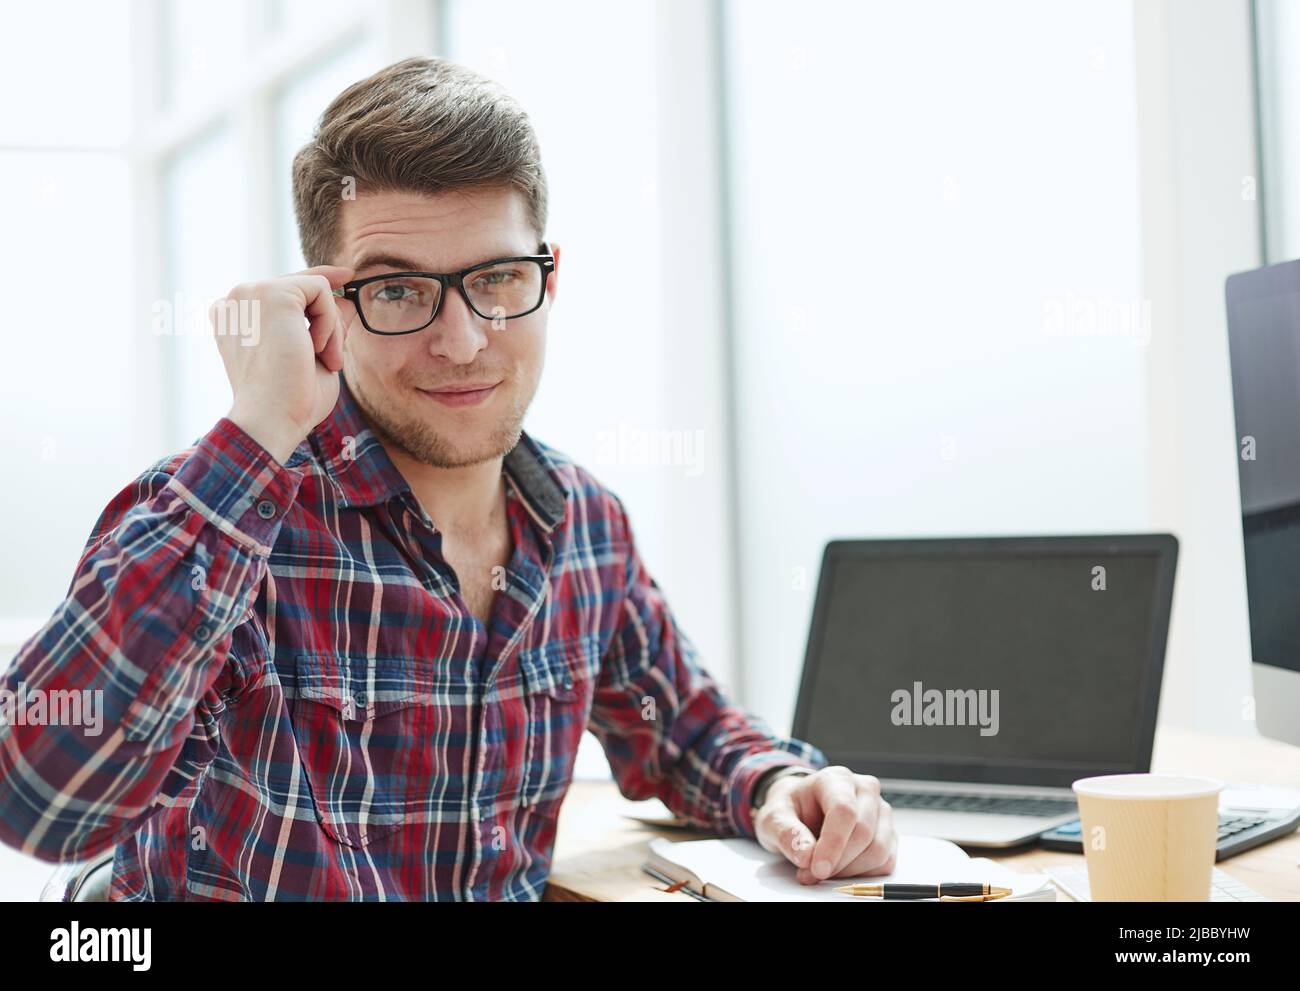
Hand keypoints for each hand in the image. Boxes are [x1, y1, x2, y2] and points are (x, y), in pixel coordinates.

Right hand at [211, 265, 353, 463]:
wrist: (272, 419)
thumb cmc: (290, 401)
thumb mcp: (313, 358)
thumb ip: (327, 325)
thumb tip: (348, 301)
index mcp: (234, 318)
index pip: (282, 289)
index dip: (316, 280)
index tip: (346, 277)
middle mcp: (235, 301)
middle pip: (300, 286)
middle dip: (329, 320)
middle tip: (330, 359)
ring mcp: (250, 293)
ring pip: (314, 288)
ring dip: (331, 328)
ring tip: (323, 361)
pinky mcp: (271, 293)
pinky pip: (321, 290)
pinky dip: (331, 323)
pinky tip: (317, 351)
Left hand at [754, 766, 897, 883]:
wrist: (802, 810)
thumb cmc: (790, 810)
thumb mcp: (774, 818)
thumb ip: (786, 833)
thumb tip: (806, 856)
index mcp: (835, 778)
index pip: (844, 810)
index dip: (833, 843)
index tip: (817, 869)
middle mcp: (864, 790)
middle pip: (863, 832)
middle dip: (837, 862)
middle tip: (810, 874)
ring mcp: (880, 812)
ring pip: (877, 850)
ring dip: (849, 871)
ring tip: (822, 871)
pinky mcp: (888, 834)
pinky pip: (884, 863)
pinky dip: (861, 874)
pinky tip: (839, 869)